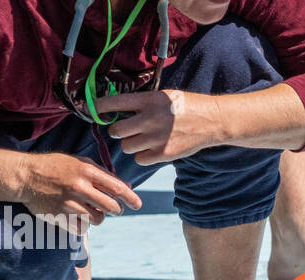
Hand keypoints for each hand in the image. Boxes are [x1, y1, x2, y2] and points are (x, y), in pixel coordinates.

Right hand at [17, 153, 142, 233]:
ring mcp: (69, 203)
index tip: (137, 205)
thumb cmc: (55, 167)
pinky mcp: (60, 216)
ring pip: (98, 220)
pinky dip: (85, 226)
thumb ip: (103, 173)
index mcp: (87, 171)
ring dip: (99, 218)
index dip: (131, 199)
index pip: (118, 188)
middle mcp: (80, 187)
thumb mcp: (79, 163)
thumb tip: (127, 186)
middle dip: (117, 210)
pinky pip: (83, 229)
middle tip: (114, 210)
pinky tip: (80, 218)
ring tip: (91, 211)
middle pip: (111, 207)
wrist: (25, 176)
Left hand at [98, 90, 224, 164]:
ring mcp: (157, 138)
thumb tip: (116, 110)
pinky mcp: (164, 153)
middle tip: (125, 129)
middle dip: (117, 131)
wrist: (212, 120)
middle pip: (116, 130)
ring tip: (142, 139)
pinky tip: (152, 148)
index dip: (98, 107)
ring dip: (130, 143)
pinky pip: (140, 159)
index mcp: (149, 100)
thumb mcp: (164, 96)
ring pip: (126, 146)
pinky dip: (143, 155)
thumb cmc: (186, 106)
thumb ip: (142, 103)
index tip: (92, 109)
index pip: (113, 103)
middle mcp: (150, 119)